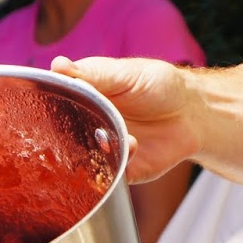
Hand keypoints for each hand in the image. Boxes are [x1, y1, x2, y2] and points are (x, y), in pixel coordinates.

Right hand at [51, 55, 199, 182]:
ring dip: (93, 151)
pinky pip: (109, 178)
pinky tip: (132, 146)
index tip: (56, 103)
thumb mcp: (126, 73)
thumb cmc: (159, 85)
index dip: (49, 106)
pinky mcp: (121, 170)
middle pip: (60, 137)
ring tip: (113, 135)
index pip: (54, 104)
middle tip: (85, 124)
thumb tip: (57, 64)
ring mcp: (102, 150)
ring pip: (81, 161)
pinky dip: (116, 167)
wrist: (192, 113)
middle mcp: (86, 126)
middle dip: (66, 136)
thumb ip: (93, 75)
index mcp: (83, 97)